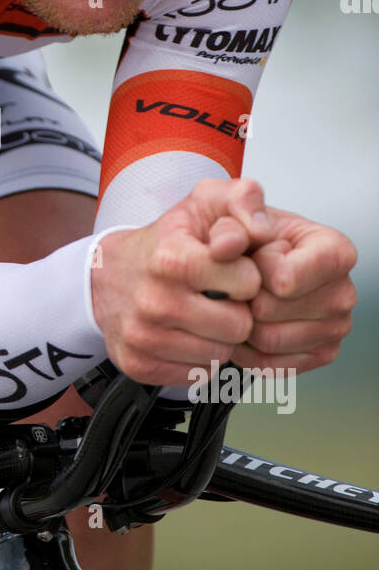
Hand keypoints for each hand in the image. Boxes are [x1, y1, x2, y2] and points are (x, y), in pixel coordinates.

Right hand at [90, 178, 275, 386]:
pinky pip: (197, 375)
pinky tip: (186, 335)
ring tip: (203, 315)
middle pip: (238, 326)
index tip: (228, 270)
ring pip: (220, 355)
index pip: (248, 283)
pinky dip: (198, 357)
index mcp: (172, 259)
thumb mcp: (203, 202)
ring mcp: (143, 338)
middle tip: (219, 298)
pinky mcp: (139, 366)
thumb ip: (243, 200)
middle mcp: (154, 301)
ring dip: (219, 338)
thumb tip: (262, 231)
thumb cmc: (165, 241)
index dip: (246, 277)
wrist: (108, 276)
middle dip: (237, 312)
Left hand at [228, 209, 356, 373]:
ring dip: (240, 324)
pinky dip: (246, 350)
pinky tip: (243, 324)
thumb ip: (234, 208)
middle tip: (242, 280)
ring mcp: (336, 328)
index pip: (284, 279)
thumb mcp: (229, 203)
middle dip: (243, 297)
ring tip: (240, 300)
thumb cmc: (240, 229)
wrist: (238, 260)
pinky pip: (270, 366)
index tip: (256, 254)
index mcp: (335, 251)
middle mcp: (344, 293)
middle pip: (271, 313)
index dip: (255, 269)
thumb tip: (226, 243)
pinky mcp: (320, 355)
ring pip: (268, 342)